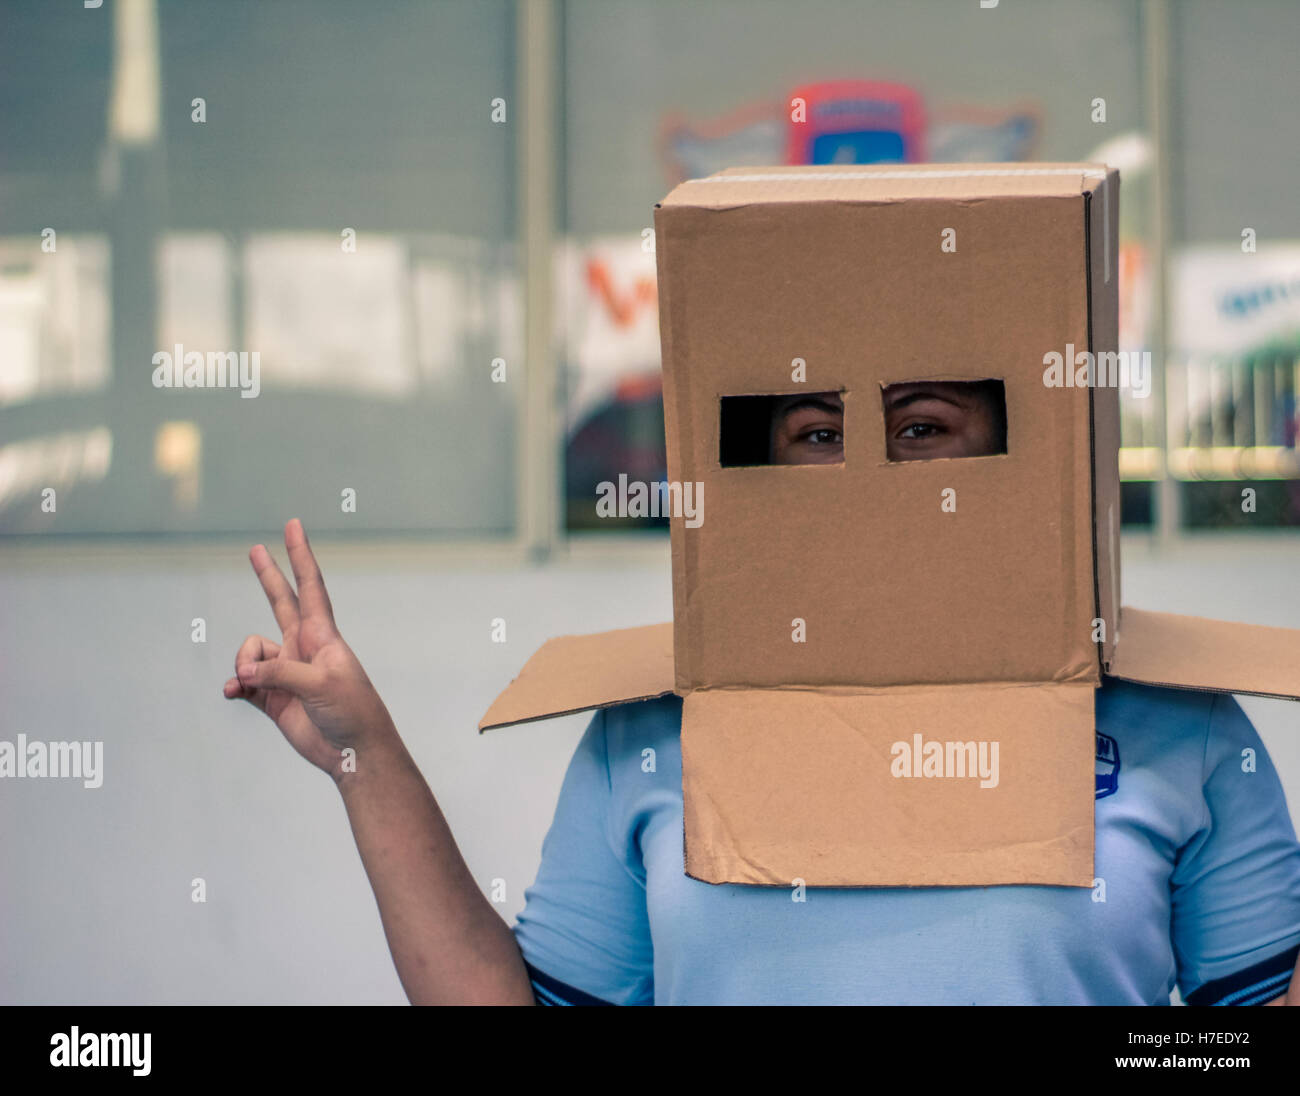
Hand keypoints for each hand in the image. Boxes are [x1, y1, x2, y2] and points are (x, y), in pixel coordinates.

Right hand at [223, 518, 396, 781]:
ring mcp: (286, 672)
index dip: (300, 556)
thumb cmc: (351, 711)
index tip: (293, 525)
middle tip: (254, 548)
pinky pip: (243, 682)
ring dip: (243, 663)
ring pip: (250, 652)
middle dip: (268, 576)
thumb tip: (240, 675)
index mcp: (322, 636)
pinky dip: (235, 684)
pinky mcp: (272, 698)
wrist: (353, 752)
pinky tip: (233, 691)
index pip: (310, 586)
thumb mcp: (320, 684)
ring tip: (250, 682)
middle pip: (280, 602)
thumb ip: (279, 673)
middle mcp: (302, 647)